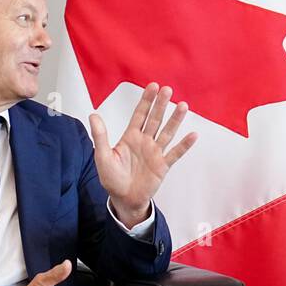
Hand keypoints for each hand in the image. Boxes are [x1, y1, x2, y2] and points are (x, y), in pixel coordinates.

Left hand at [88, 83, 197, 226]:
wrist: (124, 199)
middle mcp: (145, 141)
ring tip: (183, 106)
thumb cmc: (112, 178)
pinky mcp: (163, 165)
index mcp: (130, 137)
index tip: (153, 86)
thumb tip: (93, 115)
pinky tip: (193, 135)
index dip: (146, 101)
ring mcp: (155, 152)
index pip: (140, 114)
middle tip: (168, 90)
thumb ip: (100, 136)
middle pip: (155, 119)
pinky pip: (175, 153)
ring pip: (167, 132)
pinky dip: (184, 145)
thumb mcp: (103, 156)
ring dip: (175, 120)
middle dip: (161, 105)